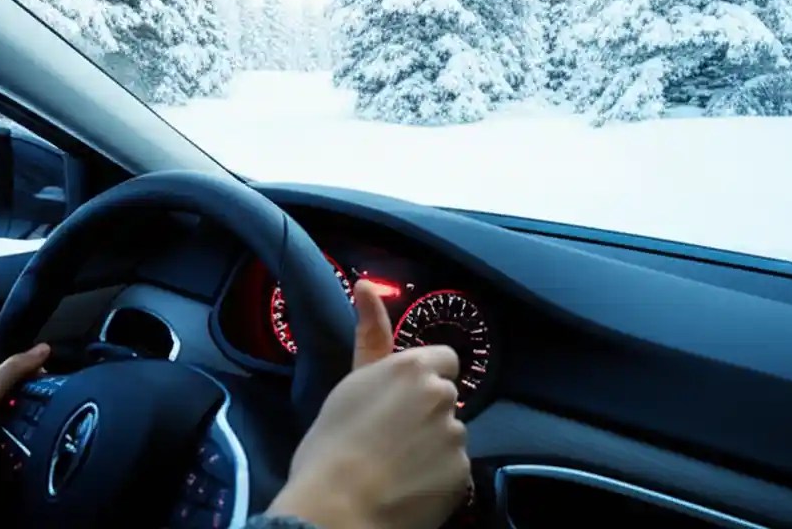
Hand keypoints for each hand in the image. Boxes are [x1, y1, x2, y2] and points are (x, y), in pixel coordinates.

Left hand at [0, 340, 49, 527]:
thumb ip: (11, 370)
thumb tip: (44, 347)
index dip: (15, 343)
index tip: (43, 347)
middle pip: (11, 375)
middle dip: (32, 375)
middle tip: (56, 380)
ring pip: (18, 401)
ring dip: (35, 402)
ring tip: (60, 401)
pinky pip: (20, 425)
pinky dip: (33, 424)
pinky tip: (48, 425)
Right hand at [267, 280, 469, 528]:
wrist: (337, 509)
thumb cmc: (330, 447)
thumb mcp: (349, 384)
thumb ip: (369, 337)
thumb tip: (367, 284)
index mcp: (411, 368)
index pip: (442, 359)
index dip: (422, 379)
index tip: (398, 400)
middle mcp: (441, 395)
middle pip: (445, 397)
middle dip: (427, 412)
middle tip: (389, 436)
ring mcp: (455, 436)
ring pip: (449, 434)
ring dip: (431, 445)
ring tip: (394, 467)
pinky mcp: (461, 473)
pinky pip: (452, 469)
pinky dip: (436, 476)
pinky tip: (408, 488)